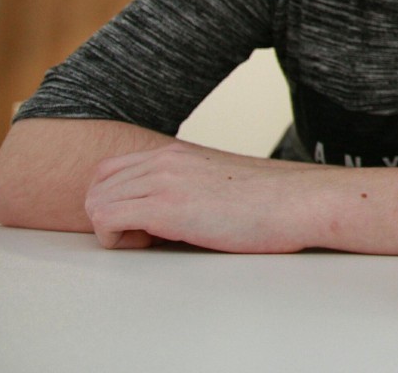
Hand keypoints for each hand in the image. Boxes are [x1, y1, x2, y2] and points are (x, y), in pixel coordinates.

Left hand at [85, 142, 317, 251]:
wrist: (302, 200)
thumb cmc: (274, 202)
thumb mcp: (221, 182)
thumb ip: (190, 186)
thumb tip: (173, 213)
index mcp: (178, 153)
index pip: (111, 169)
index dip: (117, 200)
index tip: (144, 222)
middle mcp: (166, 160)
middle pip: (97, 185)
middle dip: (109, 215)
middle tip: (144, 235)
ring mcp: (164, 180)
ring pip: (95, 202)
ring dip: (113, 229)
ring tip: (152, 241)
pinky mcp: (167, 206)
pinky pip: (105, 219)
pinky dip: (116, 239)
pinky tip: (152, 244)